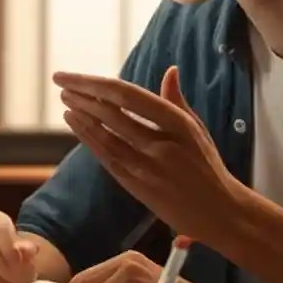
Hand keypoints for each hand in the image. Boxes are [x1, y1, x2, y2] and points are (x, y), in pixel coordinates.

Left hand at [53, 66, 238, 238]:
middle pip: (114, 114)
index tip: (73, 76)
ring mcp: (149, 167)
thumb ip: (177, 100)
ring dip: (83, 117)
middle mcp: (163, 144)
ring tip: (66, 100)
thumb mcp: (197, 130)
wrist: (220, 212)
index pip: (129, 96)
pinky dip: (90, 140)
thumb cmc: (208, 167)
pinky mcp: (139, 187)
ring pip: (107, 137)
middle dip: (84, 96)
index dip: (96, 84)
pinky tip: (76, 124)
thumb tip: (170, 70)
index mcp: (179, 123)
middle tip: (62, 83)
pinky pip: (108, 159)